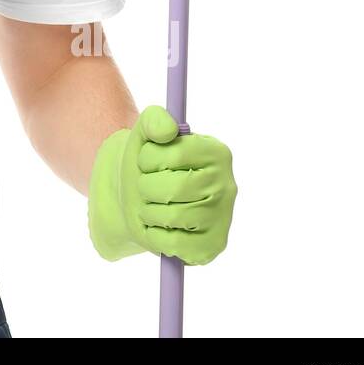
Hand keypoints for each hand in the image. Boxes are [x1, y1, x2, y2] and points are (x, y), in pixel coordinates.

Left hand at [87, 104, 236, 264]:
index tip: (146, 160)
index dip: (148, 158)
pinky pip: (174, 244)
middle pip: (173, 188)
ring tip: (151, 205)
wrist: (136, 196)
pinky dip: (155, 236)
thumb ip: (154, 119)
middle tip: (146, 186)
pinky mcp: (213, 245)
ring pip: (173, 217)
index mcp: (216, 152)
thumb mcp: (144, 132)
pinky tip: (159, 226)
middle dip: (146, 187)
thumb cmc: (146, 162)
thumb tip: (167, 130)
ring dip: (147, 211)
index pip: (174, 154)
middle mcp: (227, 185)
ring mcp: (223, 218)